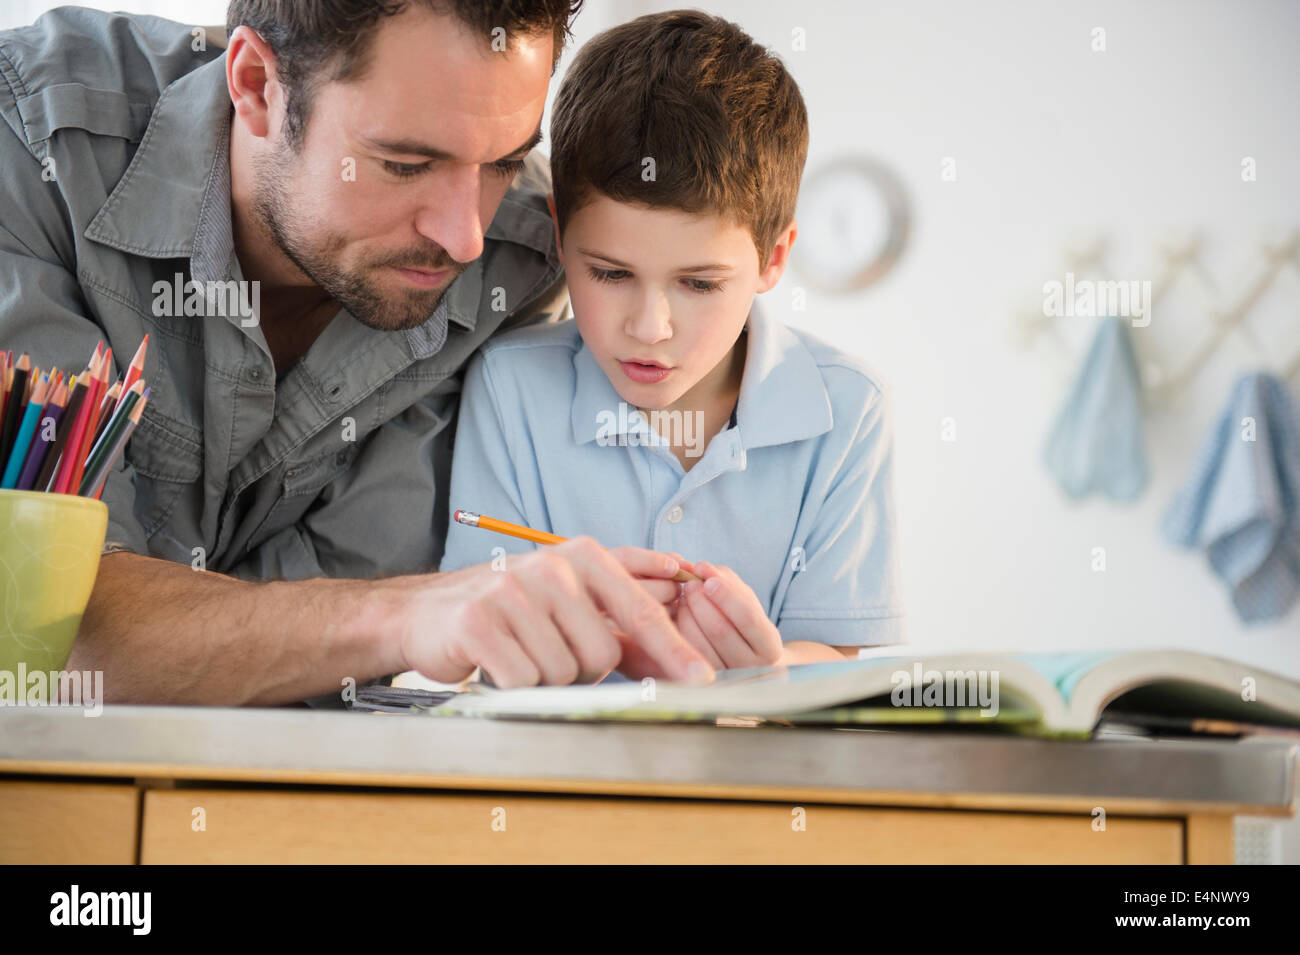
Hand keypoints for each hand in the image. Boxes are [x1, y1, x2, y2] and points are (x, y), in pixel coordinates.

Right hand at [399, 538, 715, 687]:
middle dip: (580, 669)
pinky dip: (511, 683)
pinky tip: (494, 662)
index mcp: (580, 556)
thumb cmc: (506, 608)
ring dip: (542, 677)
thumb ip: (620, 606)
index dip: (672, 647)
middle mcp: (551, 567)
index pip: (638, 608)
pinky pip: (522, 679)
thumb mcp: (566, 593)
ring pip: (562, 672)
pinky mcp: (480, 622)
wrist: (424, 613)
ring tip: (516, 652)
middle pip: (602, 653)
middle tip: (546, 652)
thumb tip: (680, 618)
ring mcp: (514, 592)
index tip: (701, 678)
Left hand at [670, 561, 782, 670]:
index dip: (726, 595)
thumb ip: (726, 580)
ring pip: (698, 642)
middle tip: (689, 583)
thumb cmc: (745, 622)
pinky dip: (679, 627)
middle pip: (719, 630)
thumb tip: (700, 567)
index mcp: (770, 648)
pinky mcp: (702, 679)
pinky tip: (680, 612)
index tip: (707, 577)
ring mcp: (725, 677)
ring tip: (684, 595)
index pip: (748, 618)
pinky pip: (686, 650)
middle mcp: (750, 668)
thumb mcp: (745, 600)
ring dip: (687, 612)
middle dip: (700, 601)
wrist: (747, 660)